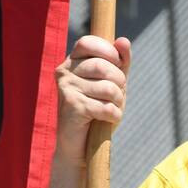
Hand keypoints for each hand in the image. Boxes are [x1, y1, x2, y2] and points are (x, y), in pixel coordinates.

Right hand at [54, 34, 130, 167]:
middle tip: (117, 96)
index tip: (117, 66)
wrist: (79, 146)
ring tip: (112, 108)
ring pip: (107, 87)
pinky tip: (109, 119)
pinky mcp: (72, 107)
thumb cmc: (97, 112)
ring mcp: (66, 89)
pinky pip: (105, 107)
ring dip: (118, 101)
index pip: (88, 42)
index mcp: (71, 62)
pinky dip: (114, 115)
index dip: (108, 52)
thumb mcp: (112, 84)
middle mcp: (64, 72)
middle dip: (119, 82)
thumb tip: (123, 40)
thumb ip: (119, 62)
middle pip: (102, 66)